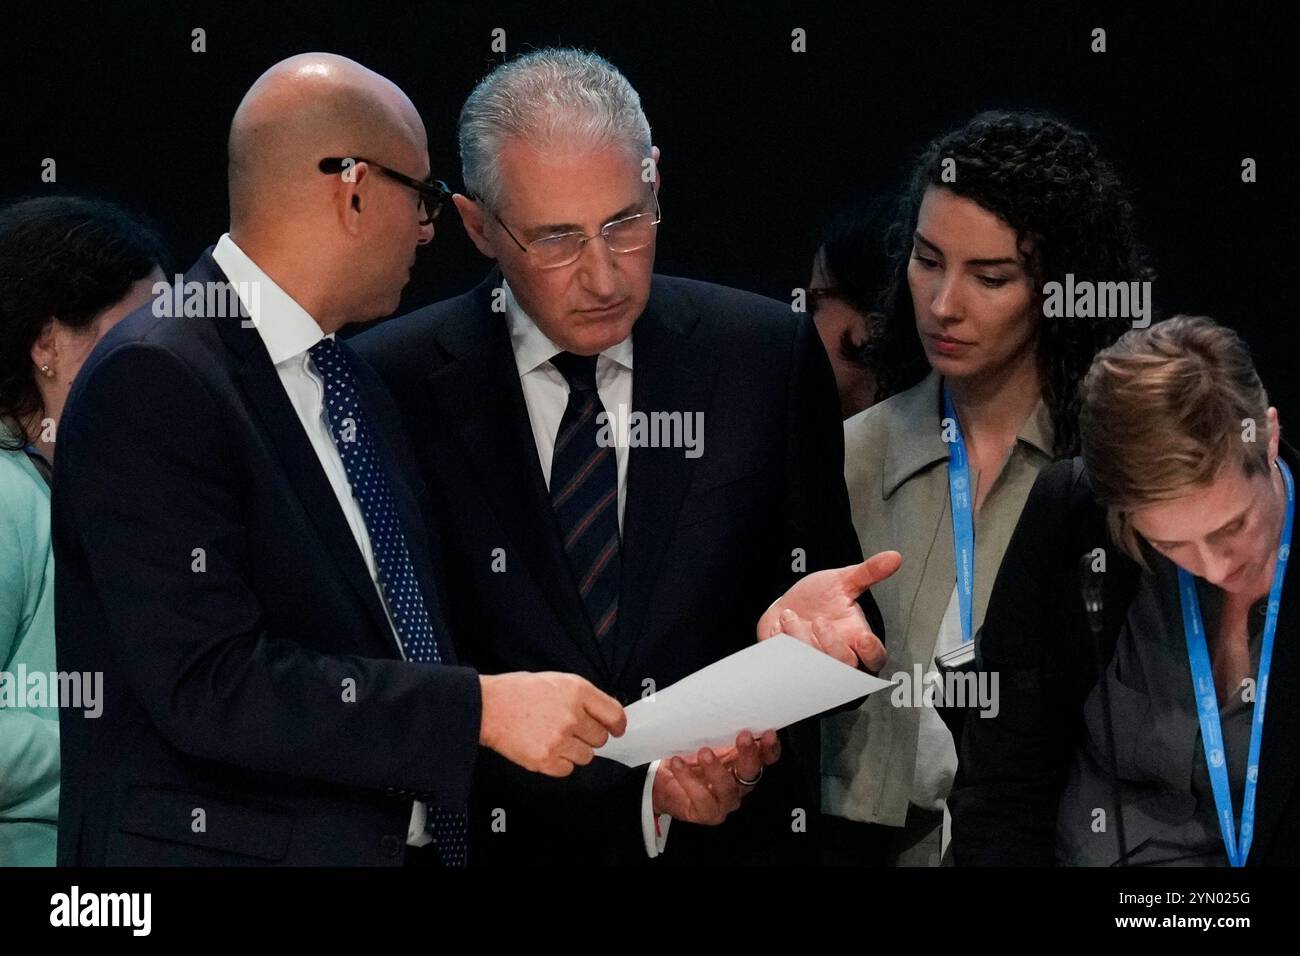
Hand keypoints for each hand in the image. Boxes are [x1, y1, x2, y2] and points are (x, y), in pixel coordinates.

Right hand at [478, 672, 625, 776]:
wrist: (487, 707)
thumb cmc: (517, 692)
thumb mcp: (556, 681)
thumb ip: (582, 696)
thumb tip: (603, 714)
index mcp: (577, 691)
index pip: (614, 714)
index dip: (617, 725)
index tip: (616, 730)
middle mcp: (572, 716)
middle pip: (601, 738)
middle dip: (589, 736)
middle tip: (571, 730)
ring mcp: (559, 740)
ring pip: (586, 756)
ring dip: (574, 751)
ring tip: (554, 739)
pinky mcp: (545, 760)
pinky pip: (567, 769)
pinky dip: (559, 763)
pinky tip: (545, 749)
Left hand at [652, 729, 780, 823]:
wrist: (662, 781)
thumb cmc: (687, 758)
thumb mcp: (702, 739)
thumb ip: (715, 730)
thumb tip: (717, 706)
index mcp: (742, 763)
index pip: (766, 757)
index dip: (770, 747)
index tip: (768, 733)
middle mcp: (738, 783)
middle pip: (752, 771)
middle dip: (749, 754)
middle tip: (743, 737)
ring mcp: (725, 801)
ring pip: (727, 788)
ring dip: (716, 768)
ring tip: (704, 752)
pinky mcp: (708, 813)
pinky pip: (701, 797)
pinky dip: (688, 778)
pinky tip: (678, 763)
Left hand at [756, 550, 901, 670]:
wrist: (787, 607)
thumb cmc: (819, 599)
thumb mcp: (842, 581)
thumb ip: (868, 572)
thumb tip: (894, 557)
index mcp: (857, 639)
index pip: (875, 658)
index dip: (872, 653)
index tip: (864, 638)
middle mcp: (839, 658)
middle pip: (847, 668)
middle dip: (833, 645)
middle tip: (819, 621)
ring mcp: (816, 665)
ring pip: (816, 668)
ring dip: (801, 640)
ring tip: (789, 616)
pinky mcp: (792, 668)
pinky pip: (788, 669)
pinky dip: (783, 649)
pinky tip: (778, 630)